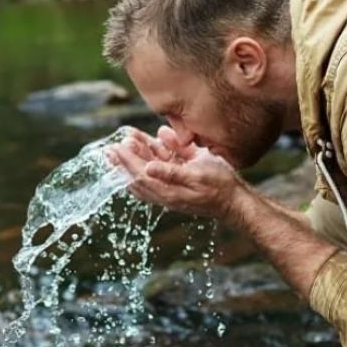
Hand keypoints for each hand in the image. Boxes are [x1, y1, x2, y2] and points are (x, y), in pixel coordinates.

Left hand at [107, 127, 243, 219]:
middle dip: (124, 161)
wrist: (237, 202)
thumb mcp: (199, 173)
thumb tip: (147, 168)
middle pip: (138, 176)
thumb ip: (172, 171)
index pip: (139, 175)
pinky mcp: (180, 185)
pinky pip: (160, 173)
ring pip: (148, 174)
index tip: (115, 147)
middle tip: (109, 148)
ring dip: (136, 158)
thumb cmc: (221, 186)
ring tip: (125, 144)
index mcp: (168, 190)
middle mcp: (166, 192)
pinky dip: (151, 161)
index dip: (126, 161)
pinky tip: (148, 150)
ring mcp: (172, 189)